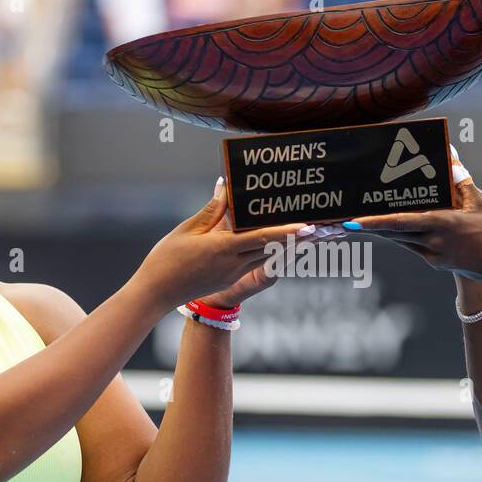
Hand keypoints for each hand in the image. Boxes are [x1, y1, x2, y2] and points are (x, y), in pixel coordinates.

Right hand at [137, 177, 314, 308]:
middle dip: (301, 239)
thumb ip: (212, 210)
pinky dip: (274, 250)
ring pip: (269, 256)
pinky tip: (287, 242)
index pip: (262, 238)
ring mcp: (233, 273)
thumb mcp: (187, 231)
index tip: (309, 225)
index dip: (287, 232)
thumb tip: (226, 187)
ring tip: (317, 233)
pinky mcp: (231, 277)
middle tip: (325, 226)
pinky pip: (257, 260)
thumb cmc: (166, 260)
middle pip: (273, 249)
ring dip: (293, 245)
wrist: (155, 294)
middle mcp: (233, 264)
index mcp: (222, 249)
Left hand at [346, 147, 481, 283]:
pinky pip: (411, 245)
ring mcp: (432, 254)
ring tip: (354, 222)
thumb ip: (460, 178)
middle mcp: (432, 242)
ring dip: (379, 231)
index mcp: (442, 224)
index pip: (401, 222)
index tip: (352, 222)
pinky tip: (386, 226)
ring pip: (399, 240)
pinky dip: (398, 235)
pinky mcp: (434, 261)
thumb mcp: (480, 201)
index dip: (374, 222)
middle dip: (366, 227)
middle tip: (340, 221)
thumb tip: (450, 152)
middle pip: (392, 233)